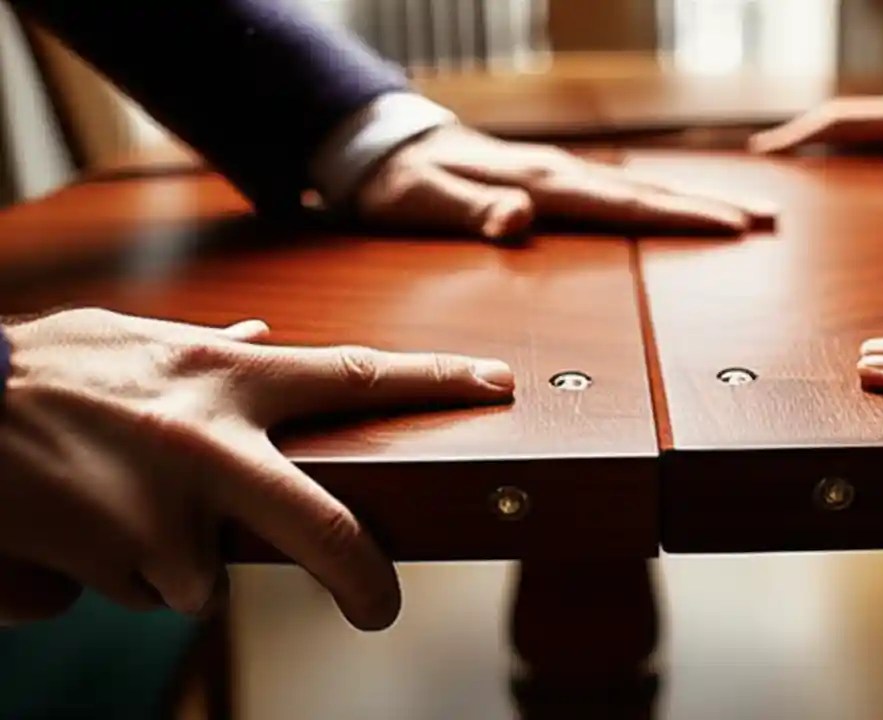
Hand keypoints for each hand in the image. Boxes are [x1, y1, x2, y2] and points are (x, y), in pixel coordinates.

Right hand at [0, 309, 513, 628]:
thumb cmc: (34, 370)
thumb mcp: (135, 341)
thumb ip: (209, 349)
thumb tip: (263, 333)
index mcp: (221, 378)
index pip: (356, 376)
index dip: (435, 381)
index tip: (497, 385)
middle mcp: (204, 447)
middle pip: (321, 528)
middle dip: (360, 575)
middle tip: (377, 607)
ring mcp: (156, 517)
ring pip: (195, 573)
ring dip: (161, 552)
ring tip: (101, 496)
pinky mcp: (105, 572)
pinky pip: (131, 589)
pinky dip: (109, 569)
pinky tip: (68, 520)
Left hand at [357, 125, 770, 237]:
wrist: (382, 149)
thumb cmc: (400, 183)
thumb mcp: (421, 202)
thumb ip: (469, 211)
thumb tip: (519, 218)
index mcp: (539, 182)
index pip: (623, 203)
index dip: (680, 216)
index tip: (733, 227)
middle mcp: (558, 173)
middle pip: (648, 192)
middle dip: (710, 206)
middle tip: (768, 220)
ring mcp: (559, 172)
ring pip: (639, 188)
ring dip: (694, 200)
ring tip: (745, 214)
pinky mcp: (553, 179)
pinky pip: (619, 190)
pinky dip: (658, 197)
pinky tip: (677, 205)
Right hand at [749, 63, 882, 158]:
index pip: (847, 120)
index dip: (803, 133)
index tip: (765, 149)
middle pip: (840, 123)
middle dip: (796, 138)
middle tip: (758, 158)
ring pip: (854, 133)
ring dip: (817, 146)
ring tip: (786, 168)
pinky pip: (875, 145)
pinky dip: (846, 155)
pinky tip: (842, 176)